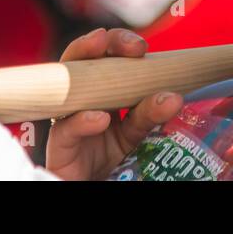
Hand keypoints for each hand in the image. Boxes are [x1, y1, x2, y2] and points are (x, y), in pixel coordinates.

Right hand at [44, 27, 183, 180]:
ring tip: (109, 60)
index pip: (105, 57)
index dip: (119, 44)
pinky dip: (82, 122)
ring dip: (86, 69)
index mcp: (99, 94)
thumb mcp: (136, 134)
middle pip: (81, 61)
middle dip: (102, 45)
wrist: (98, 189)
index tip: (141, 46)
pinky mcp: (59, 149)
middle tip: (131, 46)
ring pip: (66, 87)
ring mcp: (66, 122)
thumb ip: (149, 114)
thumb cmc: (115, 162)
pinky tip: (99, 118)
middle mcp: (79, 102)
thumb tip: (173, 96)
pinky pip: (64, 130)